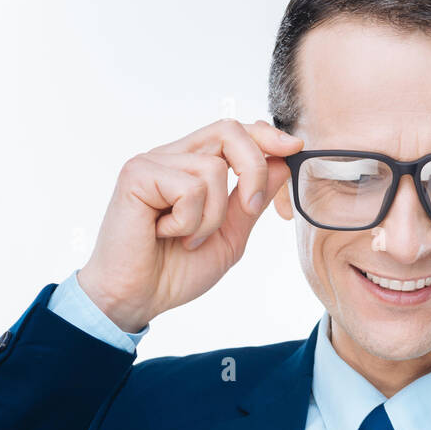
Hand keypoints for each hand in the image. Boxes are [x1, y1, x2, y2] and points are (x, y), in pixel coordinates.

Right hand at [77, 118, 303, 330]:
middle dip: (253, 170)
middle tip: (248, 208)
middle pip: (229, 131)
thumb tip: (281, 164)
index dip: (266, 136)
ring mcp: (152, 162)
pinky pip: (189, 188)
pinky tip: (164, 234)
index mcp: (192, 167)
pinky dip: (188, 221)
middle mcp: (172, 157)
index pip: (233, 132)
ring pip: (213, 170)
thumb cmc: (176, 270)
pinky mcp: (137, 174)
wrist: (137, 298)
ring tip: (187, 239)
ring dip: (211, 217)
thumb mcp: (229, 237)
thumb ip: (251, 202)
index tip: (293, 150)